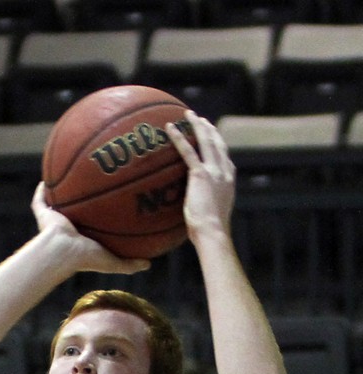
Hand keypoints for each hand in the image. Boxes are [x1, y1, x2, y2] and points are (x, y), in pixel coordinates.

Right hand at [31, 181, 150, 276]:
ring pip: (57, 203)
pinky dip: (41, 190)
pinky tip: (46, 178)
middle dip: (81, 199)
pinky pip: (39, 201)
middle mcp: (68, 228)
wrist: (61, 253)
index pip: (92, 224)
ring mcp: (54, 221)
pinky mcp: (43, 216)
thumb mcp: (111, 262)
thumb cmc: (85, 259)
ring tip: (70, 173)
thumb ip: (129, 264)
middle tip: (92, 183)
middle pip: (75, 210)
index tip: (108, 202)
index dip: (98, 214)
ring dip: (61, 191)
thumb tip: (149, 265)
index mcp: (82, 238)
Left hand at [166, 112, 234, 239]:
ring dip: (197, 125)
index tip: (212, 135)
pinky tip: (170, 128)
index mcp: (228, 181)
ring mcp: (214, 171)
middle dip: (209, 129)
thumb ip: (206, 206)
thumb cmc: (209, 233)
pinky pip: (188, 151)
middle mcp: (224, 171)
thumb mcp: (211, 216)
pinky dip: (179, 137)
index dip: (218, 144)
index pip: (224, 157)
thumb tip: (195, 212)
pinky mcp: (201, 174)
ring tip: (188, 114)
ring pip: (206, 140)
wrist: (213, 233)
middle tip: (201, 119)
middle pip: (217, 143)